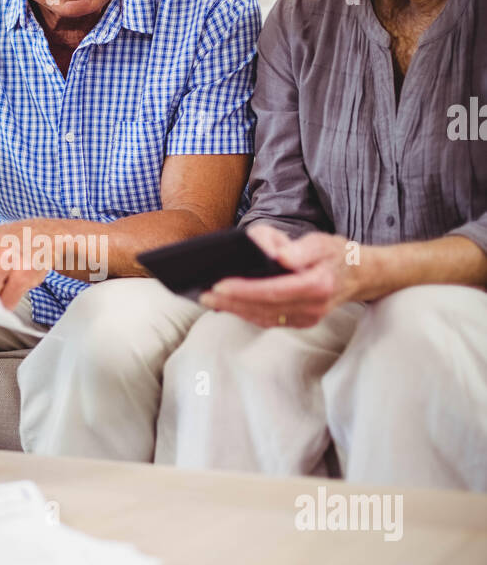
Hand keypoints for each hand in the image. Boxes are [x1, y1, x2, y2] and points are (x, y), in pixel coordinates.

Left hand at [198, 224, 363, 328]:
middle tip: (204, 294)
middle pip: (264, 308)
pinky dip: (247, 313)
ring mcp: (308, 318)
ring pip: (264, 318)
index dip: (245, 289)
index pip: (274, 290)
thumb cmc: (338, 254)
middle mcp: (313, 307)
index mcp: (317, 285)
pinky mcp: (302, 322)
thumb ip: (300, 249)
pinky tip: (229, 305)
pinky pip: (270, 320)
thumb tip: (278, 256)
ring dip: (235, 310)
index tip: (220, 284)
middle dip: (231, 302)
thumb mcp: (322, 241)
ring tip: (209, 300)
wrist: (361, 275)